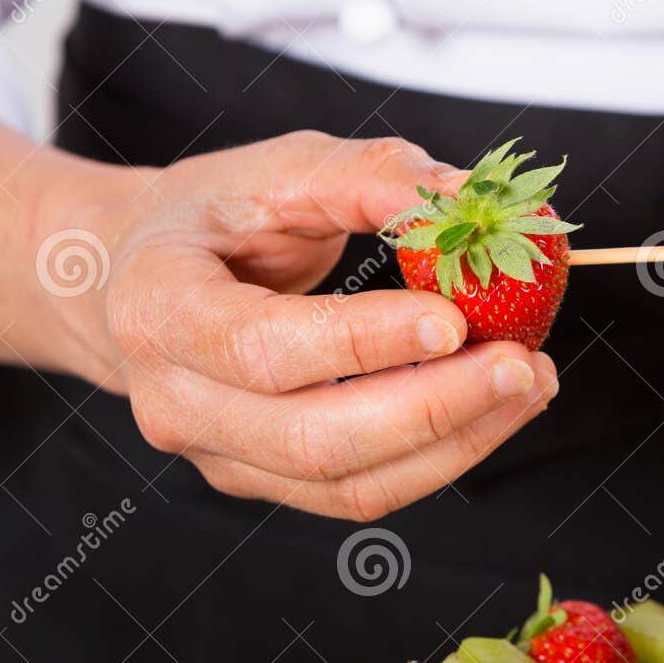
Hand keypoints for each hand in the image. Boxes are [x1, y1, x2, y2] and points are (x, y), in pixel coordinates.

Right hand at [72, 131, 558, 520]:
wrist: (132, 284)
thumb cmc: (208, 220)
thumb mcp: (273, 169)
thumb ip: (367, 177)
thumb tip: (468, 198)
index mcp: (158, 310)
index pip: (262, 349)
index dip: (360, 343)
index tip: (453, 317)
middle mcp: (177, 402)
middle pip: (314, 438)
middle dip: (434, 408)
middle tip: (521, 362)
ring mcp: (218, 457)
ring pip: (347, 484)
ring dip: (456, 442)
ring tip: (531, 384)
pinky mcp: (263, 482)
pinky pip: (361, 493)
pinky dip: (441, 457)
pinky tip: (496, 409)